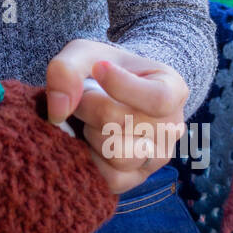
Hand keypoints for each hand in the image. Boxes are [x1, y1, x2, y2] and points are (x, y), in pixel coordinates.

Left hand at [46, 39, 187, 194]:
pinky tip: (87, 140)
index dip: (122, 86)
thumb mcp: (85, 53)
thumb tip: (58, 112)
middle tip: (83, 96)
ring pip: (116, 154)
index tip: (98, 68)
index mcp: (173, 89)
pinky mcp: (137, 178)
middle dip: (89, 107)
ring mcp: (157, 157)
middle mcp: (172, 127)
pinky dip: (90, 159)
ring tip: (88, 118)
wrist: (108, 92)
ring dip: (89, 133)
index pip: (157, 98)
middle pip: (123, 124)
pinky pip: (110, 179)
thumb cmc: (101, 69)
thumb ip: (67, 69)